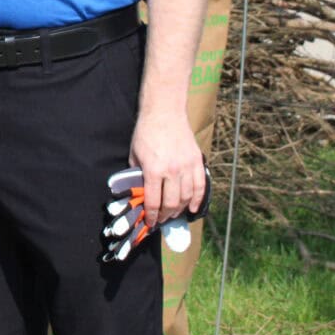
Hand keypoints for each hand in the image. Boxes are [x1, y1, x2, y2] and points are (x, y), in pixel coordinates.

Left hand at [128, 112, 205, 226]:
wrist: (164, 112)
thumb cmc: (146, 132)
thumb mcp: (134, 155)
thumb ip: (137, 175)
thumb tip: (138, 192)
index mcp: (154, 170)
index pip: (153, 201)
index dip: (151, 215)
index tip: (149, 222)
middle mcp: (172, 171)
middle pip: (172, 203)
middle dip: (164, 215)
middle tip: (160, 219)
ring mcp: (187, 166)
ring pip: (187, 197)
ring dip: (180, 210)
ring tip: (173, 214)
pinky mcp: (197, 161)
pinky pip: (200, 186)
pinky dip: (198, 200)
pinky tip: (193, 208)